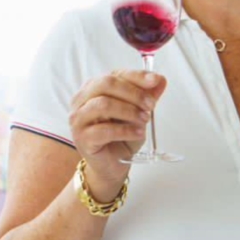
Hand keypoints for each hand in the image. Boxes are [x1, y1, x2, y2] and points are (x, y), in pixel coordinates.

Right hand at [67, 70, 167, 197]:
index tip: (155, 80)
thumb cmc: (122, 137)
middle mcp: (82, 100)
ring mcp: (79, 119)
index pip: (115, 75)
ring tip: (144, 120)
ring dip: (129, 111)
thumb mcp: (139, 113)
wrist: (114, 165)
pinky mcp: (82, 138)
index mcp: (94, 88)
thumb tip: (160, 80)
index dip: (137, 76)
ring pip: (103, 104)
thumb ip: (147, 96)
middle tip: (150, 105)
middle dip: (133, 93)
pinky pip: (104, 130)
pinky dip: (125, 130)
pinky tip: (138, 133)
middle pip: (106, 84)